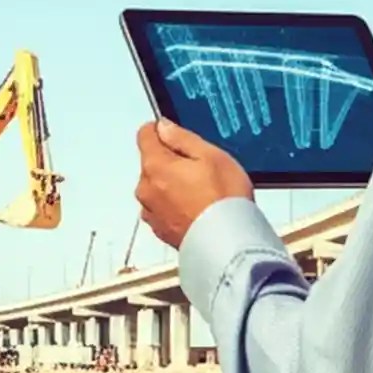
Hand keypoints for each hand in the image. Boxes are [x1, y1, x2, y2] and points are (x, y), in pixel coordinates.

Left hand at [135, 119, 254, 248]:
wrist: (227, 245)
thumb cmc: (223, 199)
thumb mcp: (211, 155)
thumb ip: (181, 137)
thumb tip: (164, 127)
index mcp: (155, 166)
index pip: (145, 134)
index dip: (162, 131)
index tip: (178, 135)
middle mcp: (146, 189)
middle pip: (151, 163)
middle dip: (171, 162)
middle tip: (201, 169)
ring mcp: (151, 212)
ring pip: (157, 187)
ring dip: (172, 185)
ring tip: (203, 193)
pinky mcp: (160, 230)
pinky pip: (163, 208)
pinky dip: (175, 206)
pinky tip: (198, 209)